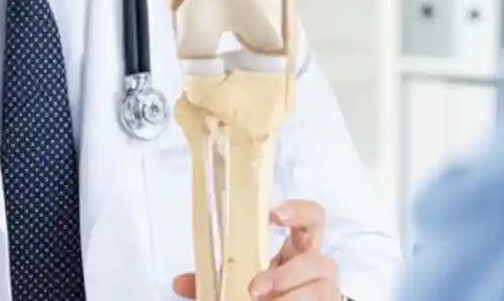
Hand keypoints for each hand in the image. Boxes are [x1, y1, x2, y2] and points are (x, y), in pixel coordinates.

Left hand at [172, 200, 340, 299]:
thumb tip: (179, 282)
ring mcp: (324, 293)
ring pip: (320, 292)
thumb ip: (211, 281)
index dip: (300, 212)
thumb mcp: (240, 283)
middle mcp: (316, 271)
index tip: (274, 215)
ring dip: (288, 299)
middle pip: (321, 262)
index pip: (312, 220)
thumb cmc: (268, 293)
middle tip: (255, 289)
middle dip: (289, 275)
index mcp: (297, 252)